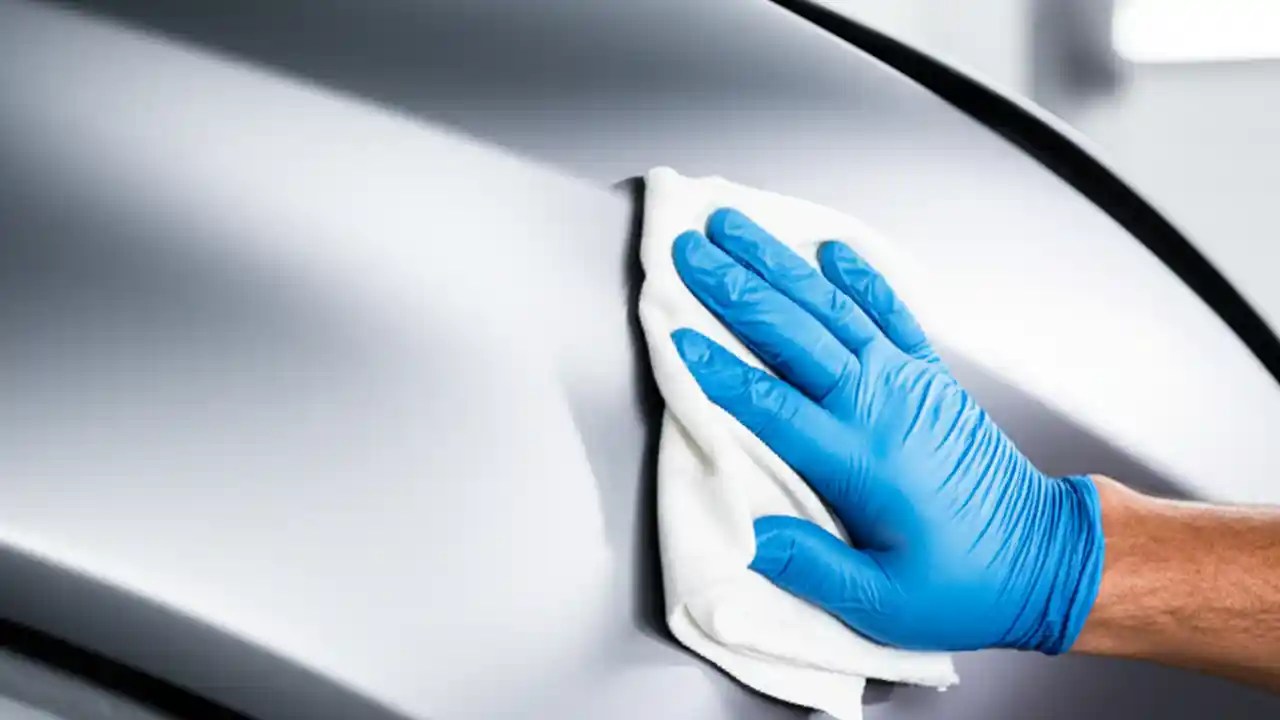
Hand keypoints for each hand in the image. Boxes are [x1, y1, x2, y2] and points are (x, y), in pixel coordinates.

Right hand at [670, 208, 1103, 653]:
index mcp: (859, 459)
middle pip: (792, 333)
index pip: (769, 403)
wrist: (1047, 558)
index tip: (674, 334)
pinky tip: (831, 248)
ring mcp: (907, 380)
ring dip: (778, 264)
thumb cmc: (965, 585)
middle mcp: (880, 404)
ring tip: (736, 228)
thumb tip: (747, 537)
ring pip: (830, 307)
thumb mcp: (883, 603)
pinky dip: (860, 276)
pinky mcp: (929, 375)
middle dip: (733, 287)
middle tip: (688, 251)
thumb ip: (812, 566)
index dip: (717, 370)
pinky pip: (889, 310)